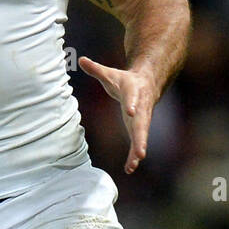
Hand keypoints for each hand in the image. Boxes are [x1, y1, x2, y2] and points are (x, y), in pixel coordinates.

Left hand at [78, 57, 155, 173]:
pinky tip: (129, 168)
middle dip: (141, 137)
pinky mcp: (139, 129)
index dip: (131, 103)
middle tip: (141, 151)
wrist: (148, 84)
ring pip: (141, 136)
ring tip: (135, 163)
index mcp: (134, 92)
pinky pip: (138, 144)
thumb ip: (96, 69)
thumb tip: (81, 59)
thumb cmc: (126, 81)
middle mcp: (141, 108)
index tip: (129, 110)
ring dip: (138, 150)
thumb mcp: (110, 74)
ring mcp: (142, 120)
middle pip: (141, 123)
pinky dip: (134, 156)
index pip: (132, 98)